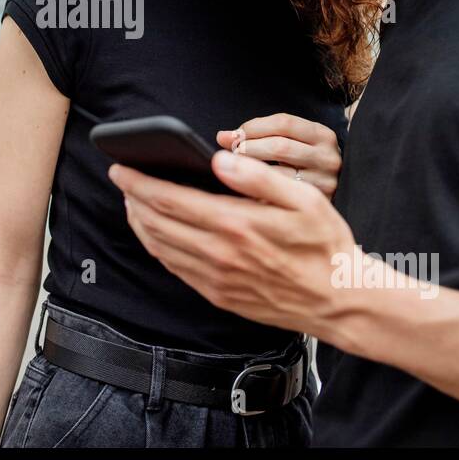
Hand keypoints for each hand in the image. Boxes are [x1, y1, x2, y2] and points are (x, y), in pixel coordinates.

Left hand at [108, 150, 363, 338]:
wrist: (338, 300)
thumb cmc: (324, 245)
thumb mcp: (304, 199)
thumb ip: (258, 176)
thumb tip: (218, 159)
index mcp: (236, 224)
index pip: (169, 199)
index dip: (138, 182)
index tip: (120, 168)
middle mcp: (219, 254)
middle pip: (156, 223)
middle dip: (132, 199)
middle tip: (122, 181)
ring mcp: (216, 278)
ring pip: (160, 247)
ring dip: (140, 223)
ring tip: (133, 203)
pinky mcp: (219, 295)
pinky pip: (175, 268)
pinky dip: (157, 248)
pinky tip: (156, 235)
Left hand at [217, 113, 341, 197]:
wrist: (333, 198)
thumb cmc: (304, 165)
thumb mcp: (296, 143)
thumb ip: (264, 135)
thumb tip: (224, 137)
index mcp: (321, 134)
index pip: (283, 123)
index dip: (253, 127)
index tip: (233, 135)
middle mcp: (327, 157)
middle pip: (279, 147)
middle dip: (248, 148)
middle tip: (230, 154)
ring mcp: (325, 182)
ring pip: (278, 174)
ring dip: (250, 171)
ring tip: (234, 171)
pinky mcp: (317, 205)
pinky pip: (280, 198)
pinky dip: (259, 194)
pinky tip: (248, 193)